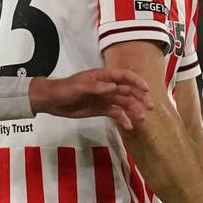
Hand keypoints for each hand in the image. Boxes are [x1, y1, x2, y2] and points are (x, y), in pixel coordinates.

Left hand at [30, 68, 152, 130]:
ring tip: (141, 119)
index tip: (146, 90)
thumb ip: (96, 87)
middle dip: (140, 98)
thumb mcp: (79, 87)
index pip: (124, 76)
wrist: (52, 101)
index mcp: (103, 77)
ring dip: (134, 110)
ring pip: (124, 103)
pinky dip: (123, 119)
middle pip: (128, 90)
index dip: (136, 81)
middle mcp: (107, 86)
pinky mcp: (101, 109)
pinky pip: (115, 113)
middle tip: (150, 107)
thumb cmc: (65, 89)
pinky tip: (128, 126)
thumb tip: (114, 87)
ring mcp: (105, 98)